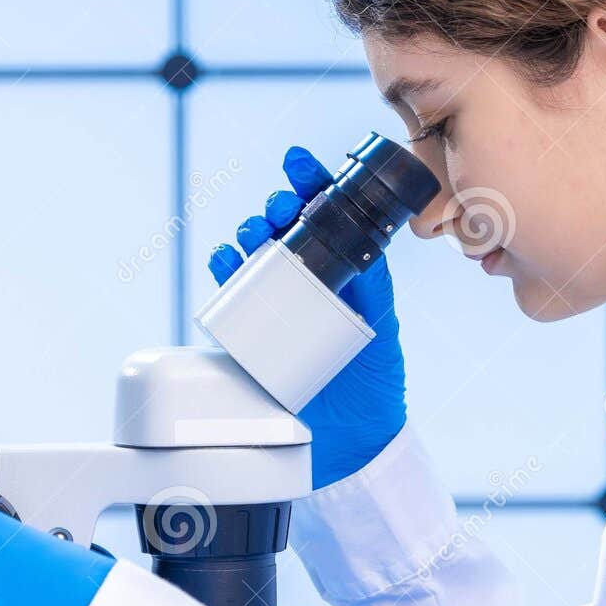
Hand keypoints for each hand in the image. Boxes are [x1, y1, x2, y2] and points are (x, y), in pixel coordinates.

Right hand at [208, 146, 407, 488]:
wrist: (351, 440)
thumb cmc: (375, 381)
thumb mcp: (381, 325)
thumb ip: (374, 289)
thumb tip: (362, 247)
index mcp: (341, 271)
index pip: (323, 216)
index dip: (310, 185)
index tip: (299, 165)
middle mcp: (306, 281)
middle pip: (283, 228)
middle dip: (277, 207)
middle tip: (280, 207)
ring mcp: (275, 305)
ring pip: (253, 253)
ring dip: (248, 232)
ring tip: (253, 233)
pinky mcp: (250, 333)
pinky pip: (230, 293)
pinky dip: (223, 270)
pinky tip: (225, 260)